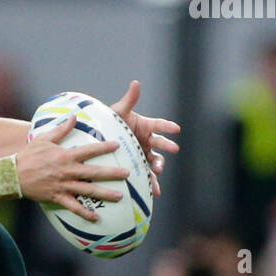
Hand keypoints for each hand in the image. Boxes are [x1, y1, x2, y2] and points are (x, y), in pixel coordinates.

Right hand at [17, 116, 129, 219]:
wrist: (12, 174)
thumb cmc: (29, 155)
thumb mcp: (44, 139)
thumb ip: (61, 129)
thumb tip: (74, 116)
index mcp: (65, 155)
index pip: (89, 150)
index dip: (104, 147)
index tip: (118, 144)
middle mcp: (67, 171)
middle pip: (93, 172)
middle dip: (112, 173)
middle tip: (128, 174)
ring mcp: (63, 185)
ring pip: (88, 190)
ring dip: (105, 194)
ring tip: (120, 196)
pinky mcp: (57, 197)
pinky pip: (73, 206)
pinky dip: (84, 213)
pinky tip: (96, 218)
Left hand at [110, 80, 180, 197]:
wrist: (99, 139)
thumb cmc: (110, 121)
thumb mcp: (118, 112)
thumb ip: (129, 99)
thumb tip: (136, 83)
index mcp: (144, 125)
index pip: (158, 124)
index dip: (167, 126)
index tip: (176, 128)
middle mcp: (147, 139)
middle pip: (159, 142)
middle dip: (167, 145)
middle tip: (174, 148)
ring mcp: (143, 153)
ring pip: (155, 160)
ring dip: (158, 166)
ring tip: (158, 172)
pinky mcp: (138, 164)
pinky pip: (147, 173)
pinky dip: (151, 182)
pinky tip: (154, 192)